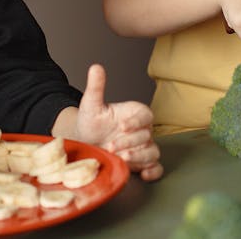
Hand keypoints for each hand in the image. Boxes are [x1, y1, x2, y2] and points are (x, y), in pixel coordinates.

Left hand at [68, 64, 162, 180]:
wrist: (84, 144)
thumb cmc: (90, 123)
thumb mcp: (91, 105)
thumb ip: (96, 87)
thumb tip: (95, 67)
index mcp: (134, 114)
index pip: (146, 115)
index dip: (136, 121)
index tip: (121, 125)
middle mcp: (141, 131)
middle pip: (146, 136)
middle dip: (129, 142)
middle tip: (110, 146)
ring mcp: (142, 148)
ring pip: (152, 152)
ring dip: (139, 157)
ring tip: (122, 159)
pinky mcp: (141, 164)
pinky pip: (156, 168)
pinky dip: (153, 172)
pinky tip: (143, 175)